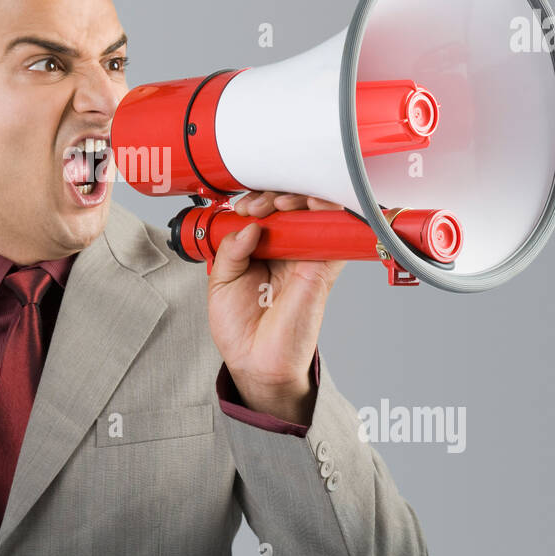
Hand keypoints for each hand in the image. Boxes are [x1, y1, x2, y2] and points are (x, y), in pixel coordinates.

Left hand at [206, 191, 347, 424]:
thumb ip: (229, 250)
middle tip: (257, 208)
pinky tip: (312, 205)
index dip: (256, 198)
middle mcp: (285, 248)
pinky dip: (328, 212)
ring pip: (313, 211)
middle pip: (291, 203)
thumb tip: (250, 225)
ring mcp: (305, 256)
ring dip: (298, 197)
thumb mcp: (219, 282)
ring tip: (278, 206)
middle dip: (273, 195)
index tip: (242, 209)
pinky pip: (335, 233)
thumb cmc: (240, 327)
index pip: (265, 209)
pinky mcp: (323, 267)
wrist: (256, 361)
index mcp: (260, 248)